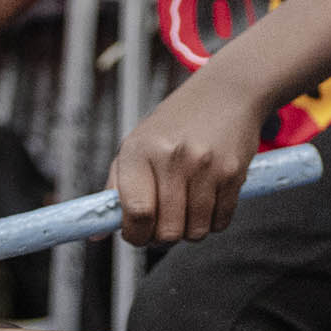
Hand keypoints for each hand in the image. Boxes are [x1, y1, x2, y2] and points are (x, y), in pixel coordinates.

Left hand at [113, 77, 272, 247]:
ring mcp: (205, 166)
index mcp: (140, 151)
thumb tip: (97, 234)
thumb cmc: (176, 122)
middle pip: (166, 231)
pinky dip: (213, 222)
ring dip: (189, 231)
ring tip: (186, 210)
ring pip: (195, 232)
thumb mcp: (138, 144)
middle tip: (163, 225)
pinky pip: (220, 222)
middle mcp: (172, 158)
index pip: (136, 212)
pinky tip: (208, 201)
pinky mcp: (232, 173)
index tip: (137, 234)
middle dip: (161, 238)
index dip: (134, 235)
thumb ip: (117, 188)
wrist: (226, 92)